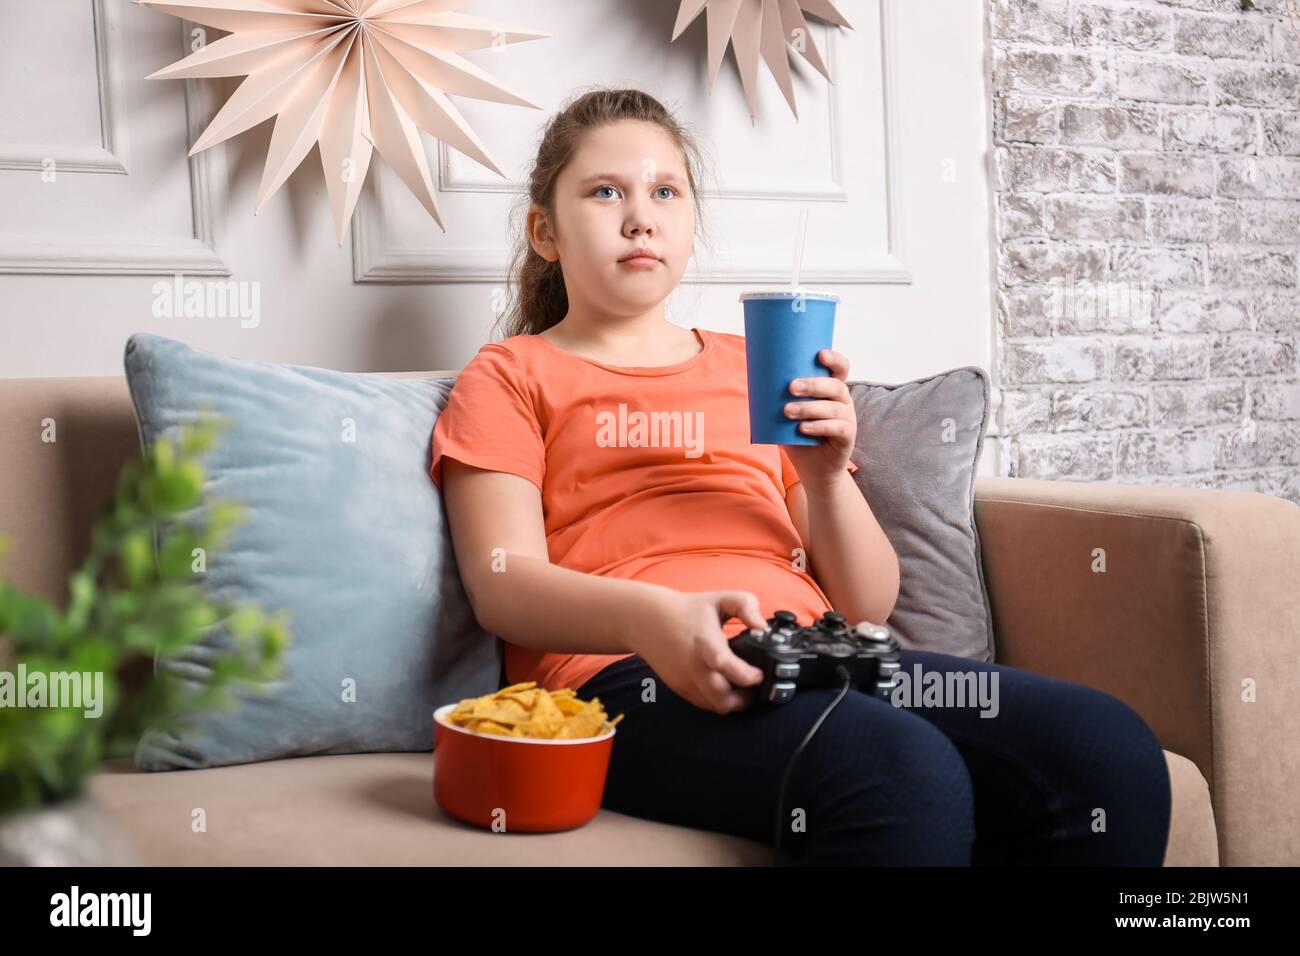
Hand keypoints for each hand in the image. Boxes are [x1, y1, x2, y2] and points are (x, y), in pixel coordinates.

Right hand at [629, 590, 766, 714]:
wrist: (647, 621)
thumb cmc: (688, 609)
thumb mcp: (720, 599)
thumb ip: (746, 605)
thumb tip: (762, 626)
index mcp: (705, 643)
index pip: (725, 665)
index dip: (748, 675)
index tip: (759, 673)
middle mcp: (694, 667)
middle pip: (722, 699)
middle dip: (745, 699)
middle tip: (755, 686)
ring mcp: (686, 681)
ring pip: (715, 707)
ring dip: (734, 703)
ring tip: (744, 688)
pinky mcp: (680, 689)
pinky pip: (704, 705)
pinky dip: (719, 702)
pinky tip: (728, 688)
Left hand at [783, 348, 856, 489]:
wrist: (813, 468)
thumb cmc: (798, 435)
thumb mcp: (788, 413)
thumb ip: (779, 398)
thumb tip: (754, 381)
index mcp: (831, 389)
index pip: (840, 368)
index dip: (834, 359)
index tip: (819, 354)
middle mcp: (843, 401)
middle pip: (836, 386)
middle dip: (813, 384)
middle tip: (791, 387)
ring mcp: (848, 419)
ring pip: (833, 408)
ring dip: (809, 408)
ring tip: (787, 412)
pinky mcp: (847, 437)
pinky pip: (838, 428)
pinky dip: (819, 427)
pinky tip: (803, 428)